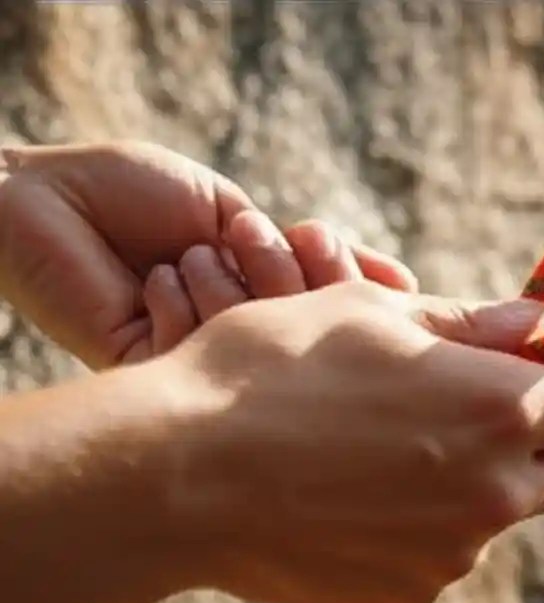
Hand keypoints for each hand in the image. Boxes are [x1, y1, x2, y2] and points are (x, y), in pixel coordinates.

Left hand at [140, 211, 416, 360]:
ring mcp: (201, 367)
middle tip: (280, 238)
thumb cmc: (138, 194)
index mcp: (265, 308)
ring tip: (205, 245)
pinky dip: (190, 303)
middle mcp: (241, 347)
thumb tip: (404, 284)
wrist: (49, 197)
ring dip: (241, 282)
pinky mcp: (156, 379)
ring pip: (268, 349)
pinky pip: (208, 355)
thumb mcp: (243, 214)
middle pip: (316, 340)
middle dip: (305, 282)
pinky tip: (162, 273)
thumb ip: (314, 257)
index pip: (341, 319)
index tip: (345, 253)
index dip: (354, 292)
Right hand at [152, 282, 543, 602]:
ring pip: (501, 515)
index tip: (538, 371)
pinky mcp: (408, 596)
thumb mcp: (371, 315)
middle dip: (537, 437)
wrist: (177, 475)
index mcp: (500, 410)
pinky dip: (423, 530)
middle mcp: (495, 492)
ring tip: (388, 450)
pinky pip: (444, 557)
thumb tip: (540, 325)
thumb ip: (473, 326)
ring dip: (476, 484)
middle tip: (468, 408)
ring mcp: (453, 554)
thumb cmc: (272, 370)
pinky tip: (354, 497)